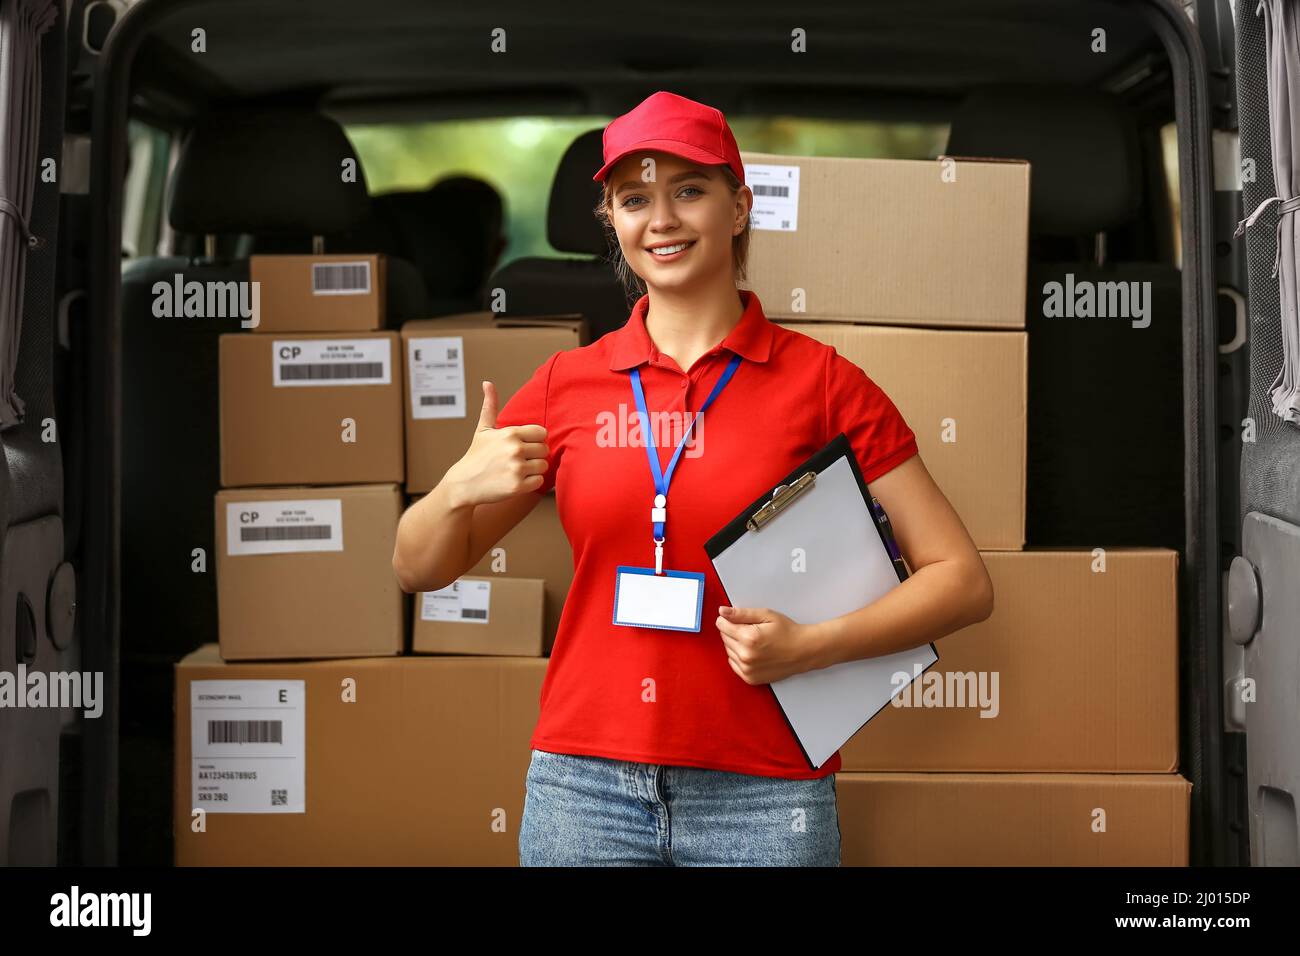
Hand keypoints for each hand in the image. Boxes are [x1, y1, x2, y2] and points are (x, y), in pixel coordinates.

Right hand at [444, 381, 549, 506]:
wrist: (464, 484)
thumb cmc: (476, 455)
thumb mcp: (483, 429)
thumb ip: (490, 406)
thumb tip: (487, 382)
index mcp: (510, 433)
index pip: (542, 433)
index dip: (534, 440)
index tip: (523, 446)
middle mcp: (515, 449)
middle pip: (544, 450)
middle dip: (534, 455)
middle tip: (517, 460)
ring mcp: (517, 468)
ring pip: (543, 466)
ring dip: (533, 470)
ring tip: (516, 470)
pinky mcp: (518, 486)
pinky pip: (539, 481)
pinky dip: (530, 483)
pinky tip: (516, 481)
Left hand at [715, 605, 820, 684]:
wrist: (803, 651)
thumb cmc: (788, 632)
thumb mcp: (766, 615)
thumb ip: (741, 613)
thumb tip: (722, 611)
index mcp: (748, 637)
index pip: (721, 625)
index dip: (728, 619)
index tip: (737, 619)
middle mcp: (746, 655)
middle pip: (724, 638)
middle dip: (733, 631)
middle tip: (751, 630)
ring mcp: (747, 669)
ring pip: (728, 651)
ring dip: (736, 644)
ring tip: (755, 641)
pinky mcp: (750, 678)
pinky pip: (733, 664)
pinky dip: (739, 657)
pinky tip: (753, 652)